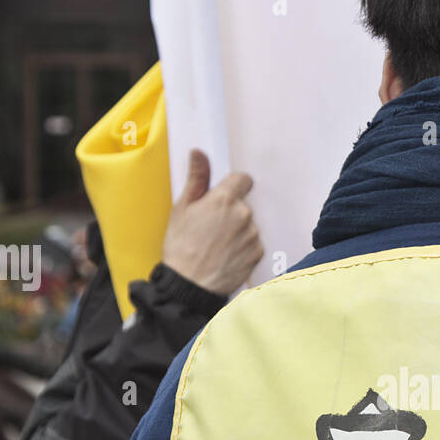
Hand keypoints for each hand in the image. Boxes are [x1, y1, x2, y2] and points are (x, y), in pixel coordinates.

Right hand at [161, 149, 263, 294]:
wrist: (189, 285)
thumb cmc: (181, 247)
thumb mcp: (182, 209)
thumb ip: (196, 179)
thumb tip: (199, 154)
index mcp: (225, 199)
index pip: (243, 179)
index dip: (232, 186)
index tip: (222, 196)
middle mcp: (244, 215)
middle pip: (243, 204)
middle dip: (230, 211)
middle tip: (211, 227)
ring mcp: (253, 235)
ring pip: (248, 224)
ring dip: (237, 230)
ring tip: (217, 244)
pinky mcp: (258, 254)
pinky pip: (252, 243)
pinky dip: (242, 247)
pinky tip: (225, 255)